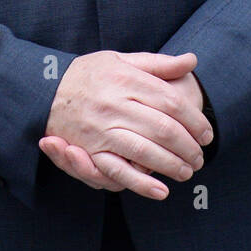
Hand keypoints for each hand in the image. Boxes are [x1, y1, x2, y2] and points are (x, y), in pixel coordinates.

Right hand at [41, 51, 211, 199]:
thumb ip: (157, 64)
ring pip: (145, 151)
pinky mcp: (89, 149)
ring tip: (187, 171)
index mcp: (126, 79)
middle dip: (188, 146)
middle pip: (163, 128)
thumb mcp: (120, 60)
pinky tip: (161, 190)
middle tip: (200, 157)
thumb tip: (191, 60)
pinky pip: (118, 170)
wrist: (43, 87)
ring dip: (172, 165)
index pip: (171, 101)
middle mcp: (115, 103)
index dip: (194, 120)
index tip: (207, 134)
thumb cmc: (88, 73)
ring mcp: (101, 128)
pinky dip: (141, 183)